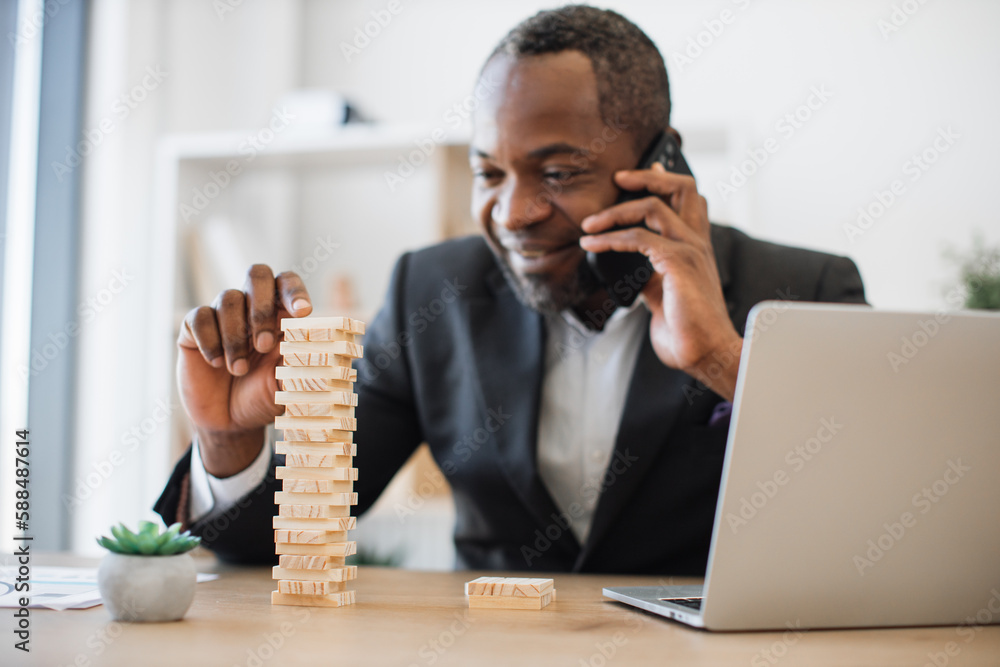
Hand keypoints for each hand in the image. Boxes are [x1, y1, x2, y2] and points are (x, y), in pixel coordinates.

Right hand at [177, 265, 312, 476]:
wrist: (229, 423)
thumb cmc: (263, 398)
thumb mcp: (286, 385)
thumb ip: (298, 364)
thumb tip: (316, 350)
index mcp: (279, 316)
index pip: (287, 283)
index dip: (294, 291)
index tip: (303, 312)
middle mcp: (251, 309)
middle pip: (257, 274)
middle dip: (261, 307)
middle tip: (263, 345)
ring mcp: (222, 316)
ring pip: (228, 298)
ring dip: (235, 337)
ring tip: (238, 369)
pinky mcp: (193, 330)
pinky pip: (200, 317)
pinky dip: (210, 340)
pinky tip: (216, 363)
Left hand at [579, 163, 742, 400]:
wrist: (707, 355)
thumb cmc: (688, 332)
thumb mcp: (663, 297)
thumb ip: (652, 278)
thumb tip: (633, 272)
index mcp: (696, 248)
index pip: (689, 200)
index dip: (664, 180)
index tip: (641, 171)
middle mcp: (698, 243)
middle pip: (682, 187)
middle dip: (647, 177)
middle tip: (617, 179)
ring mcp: (690, 250)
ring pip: (653, 206)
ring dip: (615, 211)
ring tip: (588, 224)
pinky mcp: (678, 262)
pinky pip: (638, 238)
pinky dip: (610, 238)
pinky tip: (591, 244)